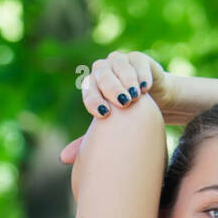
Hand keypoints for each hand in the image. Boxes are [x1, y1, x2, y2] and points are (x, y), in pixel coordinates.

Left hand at [59, 51, 170, 165]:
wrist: (154, 104)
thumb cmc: (126, 119)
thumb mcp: (108, 130)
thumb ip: (87, 141)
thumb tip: (63, 158)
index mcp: (92, 86)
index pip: (88, 90)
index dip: (93, 100)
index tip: (104, 115)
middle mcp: (103, 71)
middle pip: (102, 73)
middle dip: (111, 87)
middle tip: (123, 103)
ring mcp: (121, 62)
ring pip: (118, 63)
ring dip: (126, 79)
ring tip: (135, 96)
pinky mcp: (139, 59)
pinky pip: (137, 62)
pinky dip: (141, 74)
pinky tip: (145, 88)